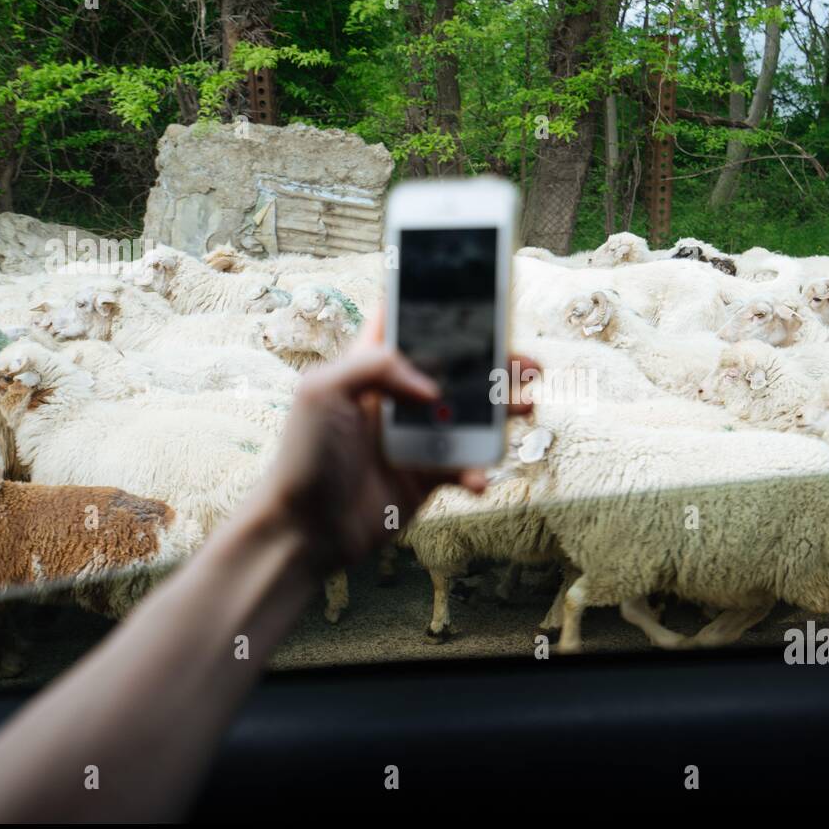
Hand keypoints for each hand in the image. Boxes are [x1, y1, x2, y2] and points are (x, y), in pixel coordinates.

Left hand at [259, 319, 537, 568]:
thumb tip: (432, 386)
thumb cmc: (303, 456)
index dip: (434, 310)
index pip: (403, 326)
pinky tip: (477, 476)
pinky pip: (464, 467)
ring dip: (499, 412)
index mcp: (367, 368)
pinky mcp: (426, 477)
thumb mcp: (322, 390)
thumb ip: (376, 365)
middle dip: (490, 363)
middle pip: (452, 369)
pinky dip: (478, 470)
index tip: (475, 299)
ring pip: (468, 416)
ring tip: (526, 406)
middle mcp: (395, 399)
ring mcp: (413, 438)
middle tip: (524, 362)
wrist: (305, 530)